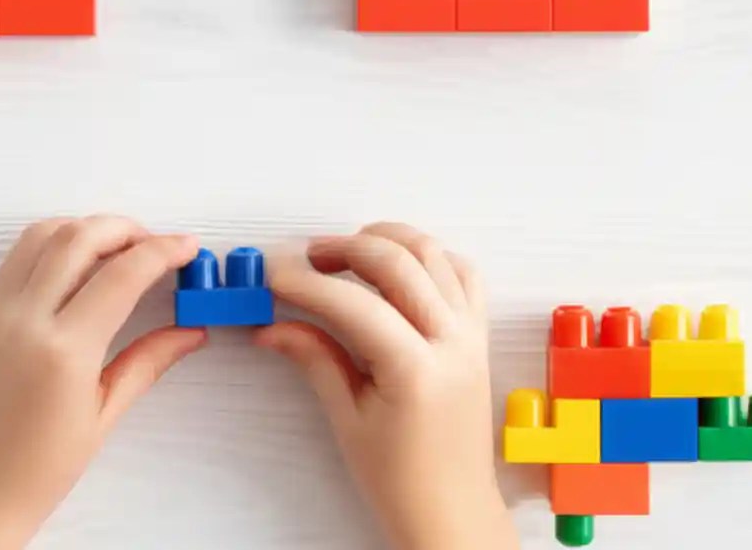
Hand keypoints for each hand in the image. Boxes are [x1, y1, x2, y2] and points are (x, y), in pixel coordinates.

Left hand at [0, 216, 204, 549]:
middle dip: (126, 228)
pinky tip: (80, 258)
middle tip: (157, 244)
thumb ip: (149, 361)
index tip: (188, 246)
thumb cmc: (44, 465)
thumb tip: (193, 329)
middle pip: (79, 238)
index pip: (121, 275)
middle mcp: (26, 320)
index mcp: (64, 351)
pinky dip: (54, 240)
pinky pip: (18, 255)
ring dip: (87, 227)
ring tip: (120, 246)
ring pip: (43, 234)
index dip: (161, 251)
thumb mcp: (106, 413)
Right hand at [256, 223, 517, 549]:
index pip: (355, 303)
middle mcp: (452, 344)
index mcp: (417, 371)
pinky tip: (397, 266)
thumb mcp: (347, 419)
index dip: (308, 284)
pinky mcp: (477, 336)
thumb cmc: (402, 479)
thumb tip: (274, 326)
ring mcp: (470, 336)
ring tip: (346, 253)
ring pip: (434, 255)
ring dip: (387, 241)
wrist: (452, 509)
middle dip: (344, 249)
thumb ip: (315, 359)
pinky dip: (429, 257)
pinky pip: (462, 274)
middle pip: (398, 262)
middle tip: (306, 259)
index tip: (276, 276)